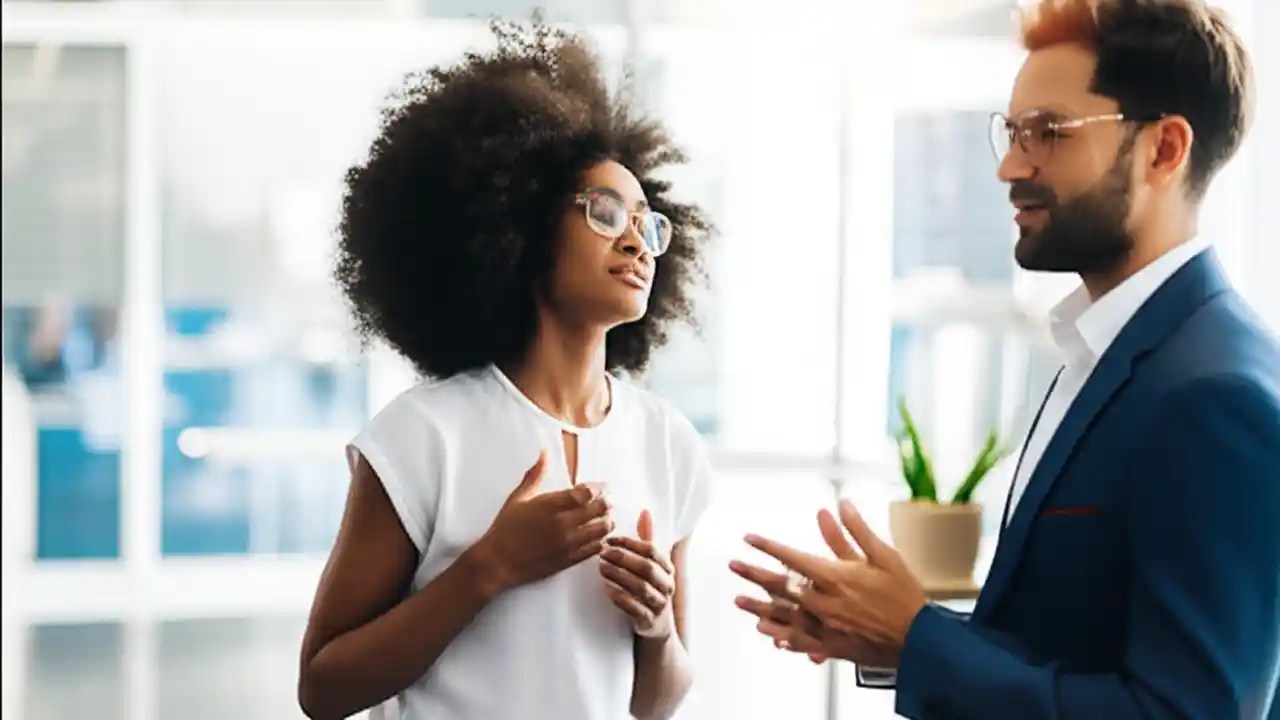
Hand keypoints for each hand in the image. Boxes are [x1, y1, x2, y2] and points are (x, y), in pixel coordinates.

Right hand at [472, 450, 612, 591]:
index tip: (600, 487)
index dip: (597, 489)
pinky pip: (595, 549)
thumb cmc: (505, 528)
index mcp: (551, 505)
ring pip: (601, 530)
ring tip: (606, 518)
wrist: (498, 562)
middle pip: (598, 509)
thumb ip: (535, 476)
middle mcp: (563, 523)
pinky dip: (601, 541)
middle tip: (609, 500)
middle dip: (607, 502)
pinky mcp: (569, 560)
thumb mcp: (518, 498)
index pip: (586, 493)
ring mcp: (568, 543)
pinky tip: (599, 537)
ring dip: (607, 521)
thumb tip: (544, 453)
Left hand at [599, 510, 675, 638]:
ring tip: (601, 567)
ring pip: (640, 587)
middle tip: (602, 552)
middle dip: (623, 558)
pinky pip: (635, 608)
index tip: (610, 539)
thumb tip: (645, 511)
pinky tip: (606, 587)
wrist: (657, 627)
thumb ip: (647, 539)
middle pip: (647, 568)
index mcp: (668, 568)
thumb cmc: (651, 588)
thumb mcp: (651, 564)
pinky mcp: (649, 621)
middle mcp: (667, 585)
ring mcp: (659, 604)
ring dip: (619, 576)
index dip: (631, 543)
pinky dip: (620, 597)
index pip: (652, 550)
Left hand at [736, 500, 927, 667]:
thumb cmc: (903, 596)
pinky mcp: (831, 646)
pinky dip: (781, 636)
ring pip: (784, 616)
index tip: (749, 538)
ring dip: (759, 607)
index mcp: (835, 577)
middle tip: (733, 565)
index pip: (793, 558)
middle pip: (780, 587)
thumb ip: (857, 532)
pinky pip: (799, 641)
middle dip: (754, 574)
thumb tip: (839, 505)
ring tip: (738, 600)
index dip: (768, 547)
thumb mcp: (885, 557)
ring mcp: (825, 627)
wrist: (919, 640)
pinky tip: (767, 632)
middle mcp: (824, 602)